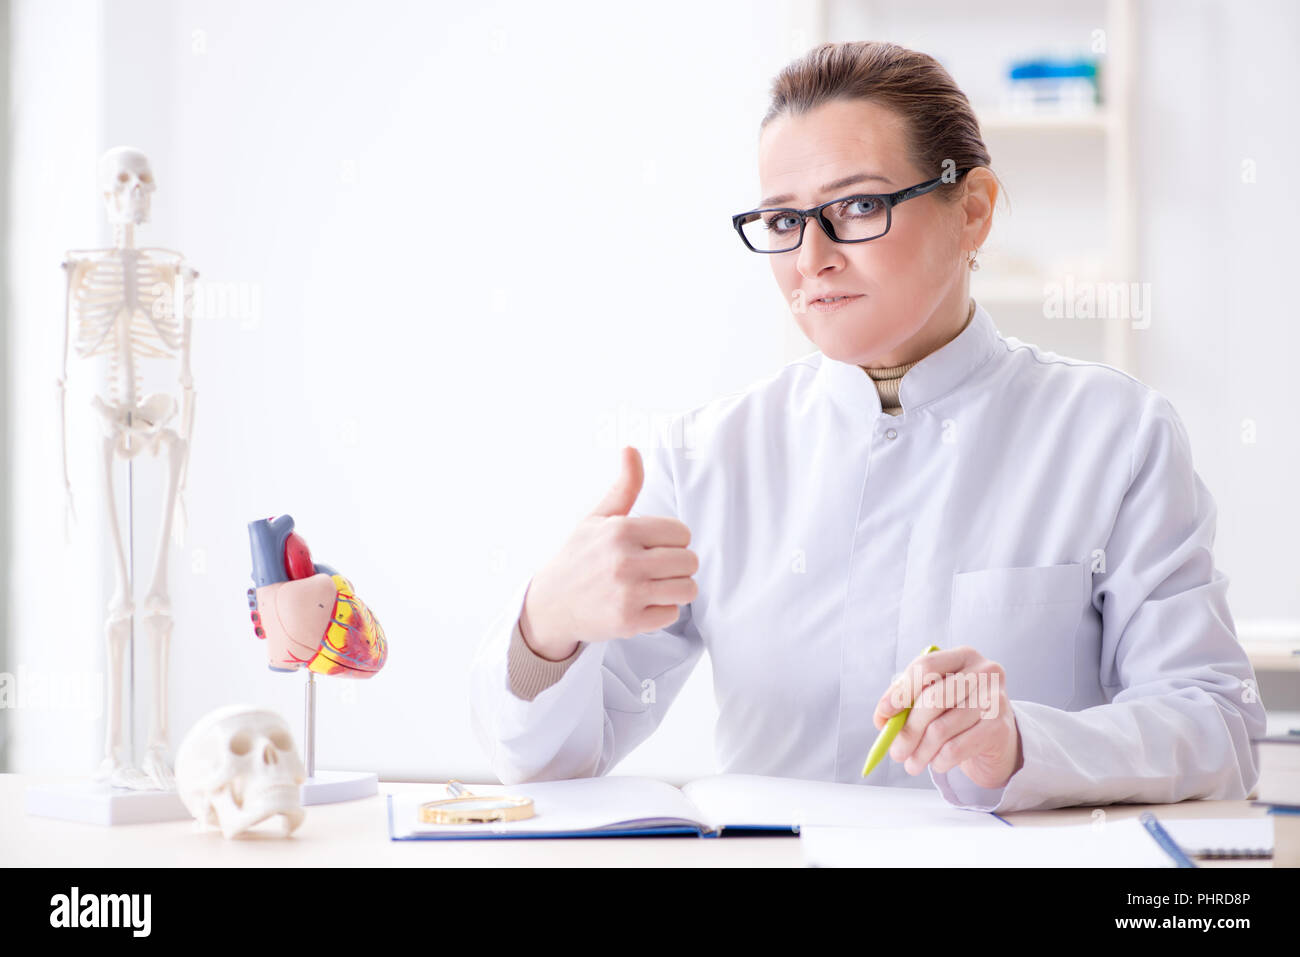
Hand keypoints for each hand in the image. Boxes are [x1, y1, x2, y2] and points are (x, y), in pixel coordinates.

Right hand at [519, 446, 698, 659]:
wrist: (550, 603)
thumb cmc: (579, 556)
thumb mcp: (597, 517)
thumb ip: (624, 486)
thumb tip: (631, 448)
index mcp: (621, 530)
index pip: (682, 533)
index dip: (673, 540)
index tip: (655, 546)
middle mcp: (625, 561)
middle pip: (689, 561)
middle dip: (677, 565)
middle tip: (655, 569)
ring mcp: (627, 593)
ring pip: (687, 588)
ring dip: (675, 589)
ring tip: (654, 586)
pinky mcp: (629, 622)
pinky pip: (672, 614)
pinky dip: (661, 611)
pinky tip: (641, 605)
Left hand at [872, 645, 1022, 789]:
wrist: (999, 736)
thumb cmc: (959, 711)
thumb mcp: (935, 697)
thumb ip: (908, 700)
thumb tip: (883, 719)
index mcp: (963, 656)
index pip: (924, 667)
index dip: (900, 692)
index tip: (883, 714)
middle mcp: (983, 671)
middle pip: (932, 699)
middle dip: (908, 730)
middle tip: (895, 752)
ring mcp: (995, 698)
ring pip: (942, 729)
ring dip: (920, 752)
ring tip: (912, 764)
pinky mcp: (1000, 727)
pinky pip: (956, 748)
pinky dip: (940, 761)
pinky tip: (936, 764)